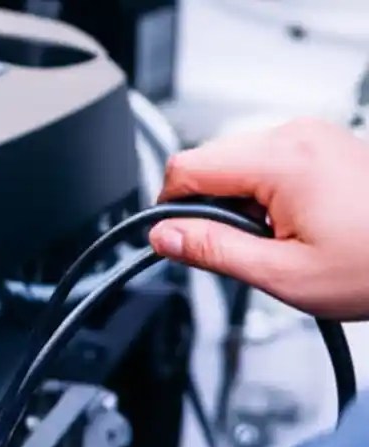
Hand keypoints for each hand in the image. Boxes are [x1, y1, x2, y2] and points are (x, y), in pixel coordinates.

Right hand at [151, 117, 368, 318]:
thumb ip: (212, 251)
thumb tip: (163, 236)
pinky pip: (264, 160)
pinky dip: (262, 193)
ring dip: (237, 201)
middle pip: (207, 161)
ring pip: (233, 161)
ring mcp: (311, 135)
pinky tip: (291, 222)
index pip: (185, 168)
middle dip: (208, 206)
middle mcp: (296, 135)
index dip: (170, 208)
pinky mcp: (321, 143)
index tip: (179, 239)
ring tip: (276, 236)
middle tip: (242, 247)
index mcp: (282, 160)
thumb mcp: (282, 273)